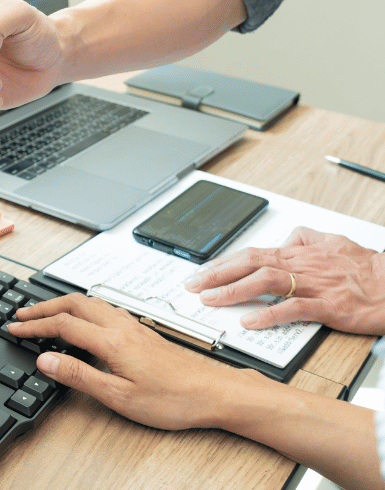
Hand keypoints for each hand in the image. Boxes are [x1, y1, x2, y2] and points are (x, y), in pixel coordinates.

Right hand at [9, 293, 236, 430]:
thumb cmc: (174, 399)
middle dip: (43, 306)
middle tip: (22, 315)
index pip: (62, 324)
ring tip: (46, 312)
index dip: (34, 326)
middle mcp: (121, 327)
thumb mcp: (119, 396)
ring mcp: (134, 327)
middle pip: (73, 303)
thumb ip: (79, 375)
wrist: (215, 393)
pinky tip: (85, 319)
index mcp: (111, 341)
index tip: (14, 328)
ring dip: (63, 304)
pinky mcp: (143, 332)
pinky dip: (83, 308)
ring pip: (90, 302)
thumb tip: (46, 359)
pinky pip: (105, 309)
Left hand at [184, 227, 384, 334]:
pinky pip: (295, 309)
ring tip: (211, 300)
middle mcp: (304, 265)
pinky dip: (270, 314)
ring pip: (268, 281)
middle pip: (252, 263)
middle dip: (217, 274)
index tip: (201, 272)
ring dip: (235, 290)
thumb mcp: (335, 243)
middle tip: (193, 285)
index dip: (223, 263)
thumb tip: (287, 238)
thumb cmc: (369, 269)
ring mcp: (316, 285)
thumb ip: (307, 238)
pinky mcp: (330, 306)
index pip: (252, 253)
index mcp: (301, 252)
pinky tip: (250, 321)